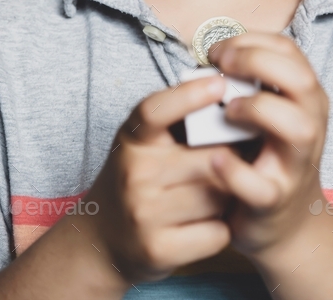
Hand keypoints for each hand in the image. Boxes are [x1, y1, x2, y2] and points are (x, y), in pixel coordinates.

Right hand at [85, 74, 233, 284]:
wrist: (101, 239)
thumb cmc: (137, 179)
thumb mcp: (145, 142)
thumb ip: (179, 121)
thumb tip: (229, 94)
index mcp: (132, 139)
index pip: (156, 111)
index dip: (189, 95)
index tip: (220, 84)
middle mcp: (134, 173)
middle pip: (209, 158)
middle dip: (230, 160)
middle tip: (230, 161)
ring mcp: (144, 213)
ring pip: (218, 195)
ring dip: (227, 195)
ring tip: (211, 194)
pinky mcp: (158, 250)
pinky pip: (217, 232)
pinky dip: (220, 228)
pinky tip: (204, 223)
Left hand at [206, 32, 328, 263]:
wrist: (287, 223)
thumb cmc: (268, 153)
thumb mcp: (267, 112)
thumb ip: (247, 84)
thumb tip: (206, 56)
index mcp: (306, 97)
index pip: (289, 51)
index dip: (252, 40)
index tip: (218, 49)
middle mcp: (310, 125)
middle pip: (301, 80)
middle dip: (257, 62)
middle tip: (222, 66)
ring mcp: (296, 163)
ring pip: (298, 128)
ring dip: (258, 109)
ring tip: (227, 110)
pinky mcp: (275, 200)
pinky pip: (261, 187)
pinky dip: (234, 171)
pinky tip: (214, 158)